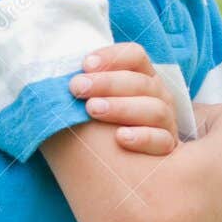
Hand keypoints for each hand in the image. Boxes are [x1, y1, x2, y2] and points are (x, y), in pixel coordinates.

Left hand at [68, 42, 179, 156]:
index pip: (135, 56)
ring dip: (122, 107)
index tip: (85, 64)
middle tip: (77, 88)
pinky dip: (142, 138)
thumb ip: (84, 86)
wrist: (122, 165)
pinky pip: (162, 141)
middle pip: (140, 82)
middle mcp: (158, 95)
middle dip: (107, 83)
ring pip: (153, 109)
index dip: (112, 57)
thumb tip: (52, 78)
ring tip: (93, 109)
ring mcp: (166, 122)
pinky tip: (120, 138)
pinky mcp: (168, 148)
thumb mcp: (95, 99)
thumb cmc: (102, 123)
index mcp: (142, 76)